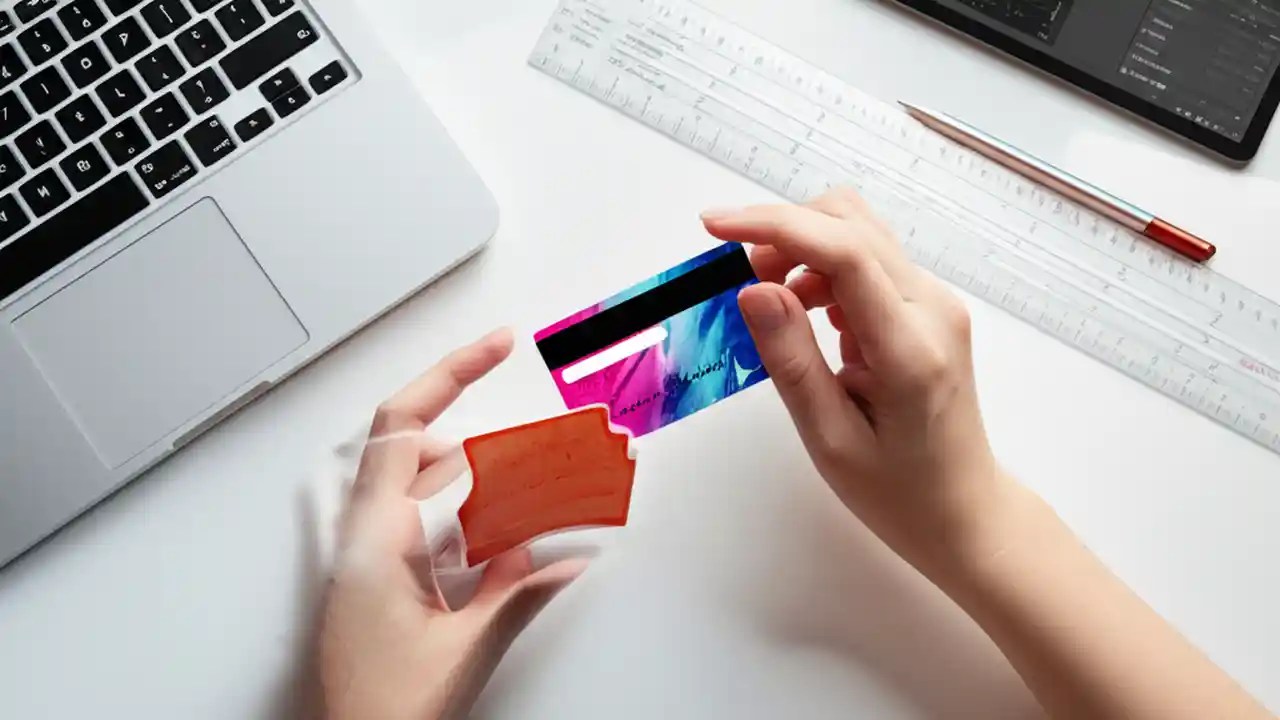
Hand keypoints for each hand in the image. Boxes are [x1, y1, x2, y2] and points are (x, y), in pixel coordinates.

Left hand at [318, 329, 586, 719]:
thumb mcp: (463, 649)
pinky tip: (508, 547)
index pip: (405, 426)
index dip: (451, 373)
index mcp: (374, 540)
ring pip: (436, 496)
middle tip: (555, 455)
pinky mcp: (382, 584)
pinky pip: (433, 533)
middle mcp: (365, 541)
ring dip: (488, 493)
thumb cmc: (380, 712)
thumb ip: (517, 593)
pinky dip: (475, 530)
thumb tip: (563, 554)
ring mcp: (372, 562)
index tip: (495, 346)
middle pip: (432, 460)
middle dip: (496, 453)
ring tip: (542, 498)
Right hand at [702, 189, 1011, 576]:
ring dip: (802, 249)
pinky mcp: (928, 307)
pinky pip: (868, 262)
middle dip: (783, 232)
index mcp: (910, 348)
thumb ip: (792, 359)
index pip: (845, 252)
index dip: (775, 225)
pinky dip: (822, 271)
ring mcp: (936, 303)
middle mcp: (932, 308)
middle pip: (851, 223)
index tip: (713, 227)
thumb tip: (753, 290)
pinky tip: (804, 317)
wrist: (965, 513)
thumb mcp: (829, 437)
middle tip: (737, 278)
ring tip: (767, 305)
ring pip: (859, 234)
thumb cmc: (898, 492)